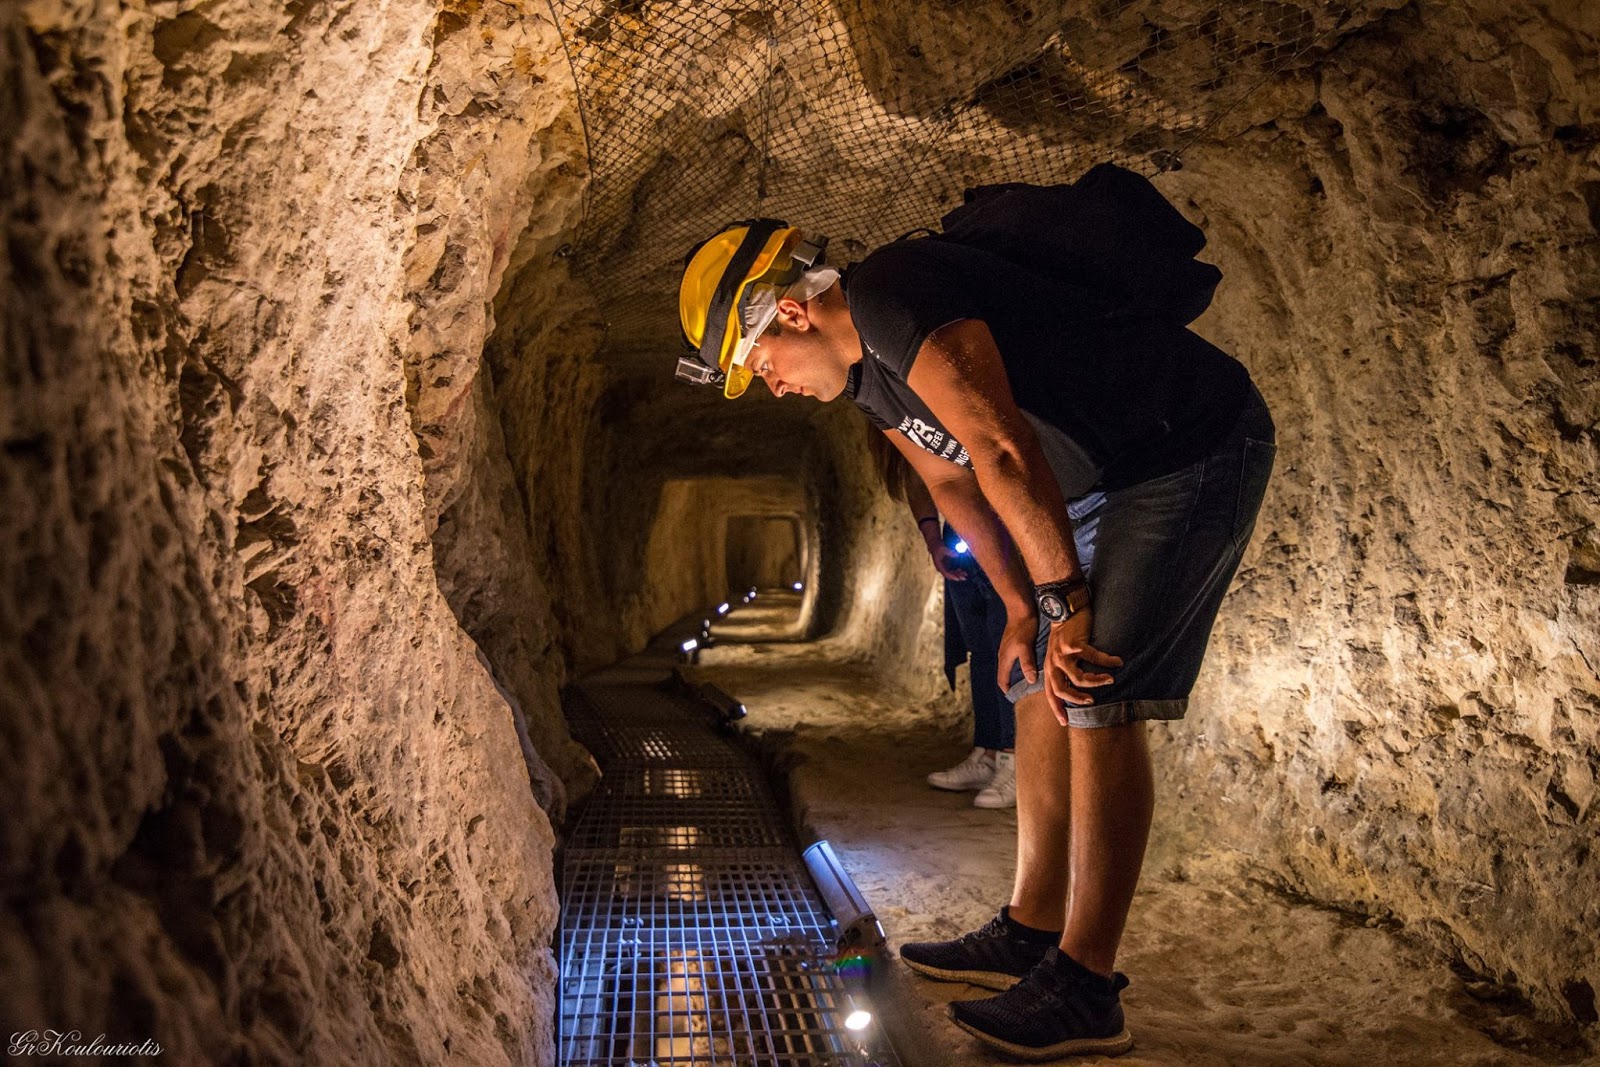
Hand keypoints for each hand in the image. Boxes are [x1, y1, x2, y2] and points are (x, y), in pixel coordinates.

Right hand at [928, 542, 968, 580]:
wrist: (935, 544)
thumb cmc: (938, 546)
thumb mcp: (943, 548)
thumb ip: (950, 552)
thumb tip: (957, 555)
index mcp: (939, 565)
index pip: (945, 573)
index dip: (952, 576)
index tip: (958, 578)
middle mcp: (941, 568)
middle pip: (949, 575)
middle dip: (957, 576)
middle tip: (964, 577)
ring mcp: (944, 567)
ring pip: (951, 573)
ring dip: (958, 574)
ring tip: (965, 574)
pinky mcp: (946, 565)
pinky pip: (952, 570)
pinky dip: (957, 571)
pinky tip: (962, 570)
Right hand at [998, 611, 1038, 693]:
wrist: (1021, 609)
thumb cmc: (1023, 627)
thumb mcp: (1025, 646)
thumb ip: (1027, 664)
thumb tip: (1030, 681)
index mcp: (1004, 659)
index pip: (1002, 681)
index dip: (1008, 691)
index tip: (1017, 699)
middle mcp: (1004, 656)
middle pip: (1006, 675)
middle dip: (1013, 685)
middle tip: (1026, 694)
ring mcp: (1008, 649)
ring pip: (1010, 668)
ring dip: (1017, 676)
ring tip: (1030, 682)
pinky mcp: (1014, 644)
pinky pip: (1015, 660)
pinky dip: (1021, 667)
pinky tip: (1031, 666)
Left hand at [1044, 609, 1122, 723]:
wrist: (1064, 607)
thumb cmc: (1066, 633)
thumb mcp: (1059, 655)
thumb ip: (1065, 670)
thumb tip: (1077, 688)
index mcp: (1049, 667)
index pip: (1050, 692)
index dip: (1057, 708)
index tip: (1065, 722)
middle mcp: (1052, 662)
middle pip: (1061, 689)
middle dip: (1076, 699)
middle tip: (1091, 701)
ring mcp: (1062, 653)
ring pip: (1079, 678)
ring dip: (1097, 681)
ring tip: (1110, 680)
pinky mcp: (1074, 643)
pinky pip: (1094, 658)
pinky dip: (1107, 662)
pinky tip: (1117, 662)